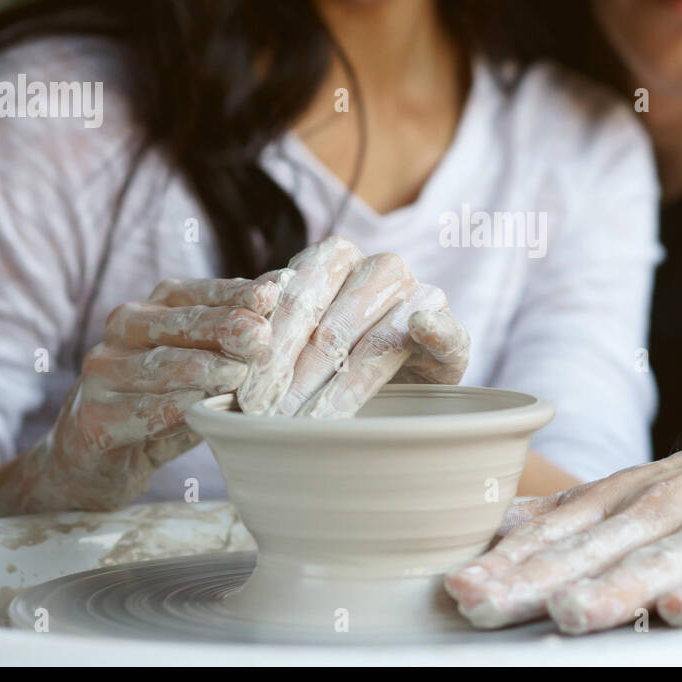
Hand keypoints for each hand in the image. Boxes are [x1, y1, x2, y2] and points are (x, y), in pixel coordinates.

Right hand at [0, 276, 281, 514]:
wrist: (93, 458)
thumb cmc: (160, 402)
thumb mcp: (198, 366)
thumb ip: (231, 335)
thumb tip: (280, 289)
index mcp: (150, 311)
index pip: (192, 293)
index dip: (232, 293)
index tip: (272, 294)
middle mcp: (121, 333)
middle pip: (175, 324)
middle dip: (221, 327)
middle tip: (260, 335)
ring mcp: (103, 375)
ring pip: (157, 367)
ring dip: (201, 371)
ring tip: (237, 375)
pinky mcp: (93, 420)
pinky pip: (136, 413)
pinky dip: (170, 412)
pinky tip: (199, 413)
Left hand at [237, 235, 469, 416]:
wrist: (398, 385)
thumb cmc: (330, 365)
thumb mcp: (291, 348)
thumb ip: (266, 343)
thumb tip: (227, 364)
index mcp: (334, 258)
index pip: (297, 298)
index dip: (270, 349)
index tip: (248, 397)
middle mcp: (379, 268)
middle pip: (332, 322)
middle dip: (296, 377)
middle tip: (270, 420)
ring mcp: (421, 296)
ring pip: (377, 337)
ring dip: (343, 384)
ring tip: (312, 424)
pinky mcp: (453, 331)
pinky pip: (447, 330)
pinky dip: (436, 329)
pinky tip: (421, 330)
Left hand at [444, 407, 681, 633]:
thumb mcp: (634, 489)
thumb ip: (572, 513)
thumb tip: (496, 527)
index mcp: (627, 496)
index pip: (558, 531)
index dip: (508, 562)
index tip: (461, 588)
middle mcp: (668, 504)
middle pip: (596, 548)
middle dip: (538, 579)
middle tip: (486, 604)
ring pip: (663, 558)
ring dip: (617, 587)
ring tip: (572, 613)